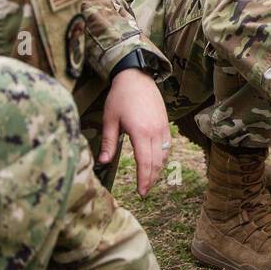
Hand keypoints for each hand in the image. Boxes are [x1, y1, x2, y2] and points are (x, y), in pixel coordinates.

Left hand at [100, 68, 170, 196]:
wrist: (136, 77)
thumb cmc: (120, 97)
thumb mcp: (110, 119)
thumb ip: (108, 142)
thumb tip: (103, 161)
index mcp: (140, 132)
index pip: (145, 162)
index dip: (143, 179)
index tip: (141, 192)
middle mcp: (154, 131)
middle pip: (156, 162)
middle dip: (151, 179)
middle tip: (144, 191)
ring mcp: (162, 127)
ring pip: (164, 155)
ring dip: (158, 170)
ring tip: (149, 180)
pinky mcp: (165, 123)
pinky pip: (167, 145)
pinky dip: (163, 157)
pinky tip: (156, 163)